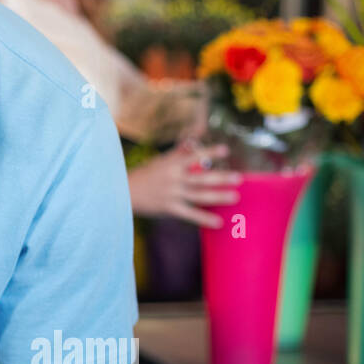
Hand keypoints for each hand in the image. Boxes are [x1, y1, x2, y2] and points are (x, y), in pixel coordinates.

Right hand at [127, 141, 241, 228]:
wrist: (124, 193)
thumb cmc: (144, 175)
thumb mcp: (159, 162)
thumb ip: (178, 153)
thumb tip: (193, 140)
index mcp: (171, 165)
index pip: (193, 157)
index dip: (209, 153)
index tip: (225, 150)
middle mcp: (173, 179)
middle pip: (201, 178)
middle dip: (220, 178)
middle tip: (239, 178)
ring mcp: (171, 194)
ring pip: (199, 195)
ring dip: (218, 196)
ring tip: (235, 197)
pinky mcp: (168, 208)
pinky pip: (189, 214)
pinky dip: (204, 218)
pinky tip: (218, 222)